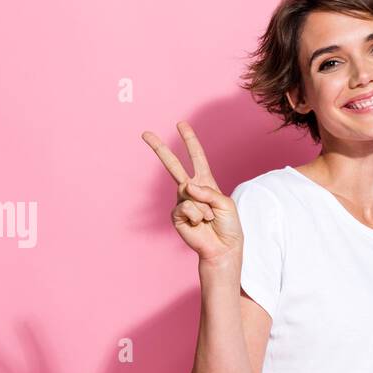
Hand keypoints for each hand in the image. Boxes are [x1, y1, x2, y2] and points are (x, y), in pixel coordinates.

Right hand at [141, 121, 243, 272]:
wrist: (223, 248)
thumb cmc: (228, 226)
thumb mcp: (225, 204)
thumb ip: (208, 192)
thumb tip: (186, 186)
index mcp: (205, 182)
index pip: (196, 158)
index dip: (190, 141)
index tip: (180, 124)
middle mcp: (191, 190)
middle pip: (173, 165)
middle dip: (159, 149)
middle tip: (145, 133)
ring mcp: (182, 202)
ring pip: (189, 195)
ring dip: (204, 209)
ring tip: (209, 220)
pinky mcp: (177, 215)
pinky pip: (186, 208)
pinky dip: (197, 217)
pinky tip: (199, 225)